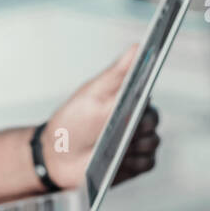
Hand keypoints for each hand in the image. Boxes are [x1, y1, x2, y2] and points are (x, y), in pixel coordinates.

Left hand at [42, 44, 160, 187]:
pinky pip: (147, 162)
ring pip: (152, 142)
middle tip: (119, 126)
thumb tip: (137, 47)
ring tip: (110, 146)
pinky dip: (133, 162)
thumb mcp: (92, 95)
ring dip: (132, 144)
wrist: (57, 157)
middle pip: (152, 119)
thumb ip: (116, 74)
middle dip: (136, 123)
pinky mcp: (137, 163)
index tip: (137, 99)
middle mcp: (136, 119)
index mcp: (125, 98)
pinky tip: (116, 161)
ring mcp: (138, 142)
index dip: (144, 96)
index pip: (146, 93)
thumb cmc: (72, 121)